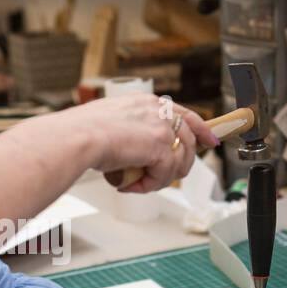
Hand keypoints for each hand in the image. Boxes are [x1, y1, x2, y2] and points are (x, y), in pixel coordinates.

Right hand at [54, 94, 219, 192]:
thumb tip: (131, 150)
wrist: (78, 137)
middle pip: (188, 141)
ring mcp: (162, 127)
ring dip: (161, 179)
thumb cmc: (82, 131)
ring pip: (180, 161)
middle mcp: (159, 111)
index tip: (208, 142)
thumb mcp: (111, 122)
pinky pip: (165, 174)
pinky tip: (131, 185)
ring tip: (139, 184)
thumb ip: (130, 131)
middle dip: (179, 165)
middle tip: (161, 179)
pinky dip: (149, 185)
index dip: (200, 130)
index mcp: (148, 102)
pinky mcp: (161, 146)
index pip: (185, 114)